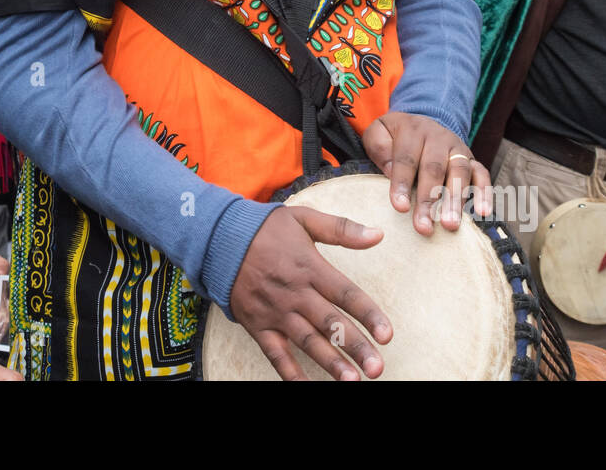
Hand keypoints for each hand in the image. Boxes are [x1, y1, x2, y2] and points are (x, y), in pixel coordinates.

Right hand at [231, 207, 391, 380]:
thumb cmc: (265, 229)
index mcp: (310, 267)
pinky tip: (307, 387)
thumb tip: (378, 235)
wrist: (218, 239)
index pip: (345, 294)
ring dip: (330, 362)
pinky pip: (275, 354)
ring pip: (307, 341)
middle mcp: (295, 293)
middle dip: (355, 347)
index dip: (369, 315)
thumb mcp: (304, 219)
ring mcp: (275, 312)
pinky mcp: (258, 325)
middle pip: (330, 323)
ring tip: (352, 380)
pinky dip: (290, 373)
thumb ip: (341, 228)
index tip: (387, 335)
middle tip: (377, 368)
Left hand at [362, 112, 491, 234]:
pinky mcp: (472, 160)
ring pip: (460, 172)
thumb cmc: (393, 137)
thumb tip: (390, 170)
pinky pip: (482, 174)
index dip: (403, 184)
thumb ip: (379, 147)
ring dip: (455, 200)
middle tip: (424, 227)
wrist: (419, 123)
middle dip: (429, 199)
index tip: (400, 208)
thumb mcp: (378, 132)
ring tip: (449, 225)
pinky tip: (483, 212)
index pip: (407, 159)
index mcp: (413, 130)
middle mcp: (439, 137)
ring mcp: (458, 148)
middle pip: (434, 168)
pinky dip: (485, 193)